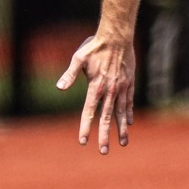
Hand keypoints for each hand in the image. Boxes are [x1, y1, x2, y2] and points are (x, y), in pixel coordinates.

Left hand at [57, 32, 135, 153]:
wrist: (117, 36)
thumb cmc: (95, 46)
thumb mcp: (79, 59)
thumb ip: (70, 74)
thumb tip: (59, 87)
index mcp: (96, 87)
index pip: (89, 112)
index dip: (85, 127)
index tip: (83, 141)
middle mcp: (109, 91)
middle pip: (106, 118)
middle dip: (104, 136)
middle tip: (104, 151)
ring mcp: (121, 88)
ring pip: (121, 113)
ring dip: (121, 129)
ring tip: (122, 143)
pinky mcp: (129, 83)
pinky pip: (129, 102)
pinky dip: (128, 113)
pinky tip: (128, 123)